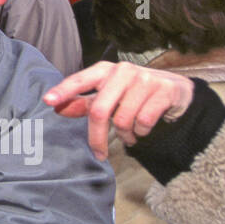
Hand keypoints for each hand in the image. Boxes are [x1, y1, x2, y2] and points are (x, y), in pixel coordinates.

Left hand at [43, 61, 194, 160]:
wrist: (176, 90)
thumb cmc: (134, 93)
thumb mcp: (109, 94)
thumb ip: (85, 102)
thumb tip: (58, 109)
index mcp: (105, 70)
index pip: (80, 80)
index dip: (64, 91)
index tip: (47, 101)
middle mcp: (123, 71)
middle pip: (100, 110)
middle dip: (97, 136)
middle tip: (99, 153)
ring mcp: (144, 80)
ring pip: (124, 119)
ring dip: (126, 134)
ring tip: (130, 134)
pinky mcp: (163, 91)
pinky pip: (144, 122)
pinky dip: (141, 132)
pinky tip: (143, 129)